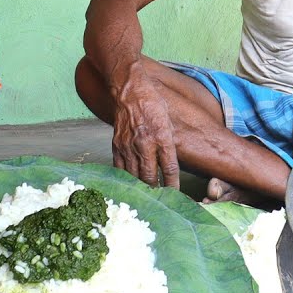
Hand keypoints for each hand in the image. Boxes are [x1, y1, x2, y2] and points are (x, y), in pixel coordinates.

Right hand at [111, 74, 180, 188]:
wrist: (129, 92)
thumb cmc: (152, 104)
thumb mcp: (168, 122)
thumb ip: (169, 143)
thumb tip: (170, 164)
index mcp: (161, 137)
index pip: (169, 168)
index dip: (173, 184)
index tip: (175, 195)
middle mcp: (145, 144)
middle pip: (150, 176)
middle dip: (156, 190)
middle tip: (160, 200)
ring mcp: (128, 145)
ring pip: (134, 175)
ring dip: (141, 187)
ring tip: (145, 197)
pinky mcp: (117, 145)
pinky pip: (120, 168)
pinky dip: (126, 178)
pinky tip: (129, 184)